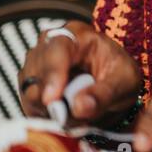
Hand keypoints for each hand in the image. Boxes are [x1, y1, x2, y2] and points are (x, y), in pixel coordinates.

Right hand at [17, 21, 141, 126]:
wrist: (112, 86)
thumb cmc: (120, 76)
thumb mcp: (124, 83)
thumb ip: (104, 94)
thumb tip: (79, 107)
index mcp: (77, 34)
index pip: (57, 49)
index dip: (52, 74)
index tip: (51, 99)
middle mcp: (49, 44)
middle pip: (37, 72)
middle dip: (55, 100)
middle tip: (80, 117)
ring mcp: (35, 63)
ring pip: (30, 91)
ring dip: (51, 110)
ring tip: (79, 115)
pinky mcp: (29, 84)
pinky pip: (28, 105)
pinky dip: (45, 116)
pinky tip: (66, 115)